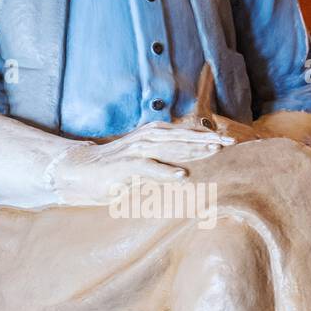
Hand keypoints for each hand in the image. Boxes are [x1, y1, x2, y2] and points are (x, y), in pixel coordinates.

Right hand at [49, 121, 234, 206]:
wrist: (78, 170)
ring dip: (192, 149)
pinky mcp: (124, 166)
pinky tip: (182, 176)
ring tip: (215, 151)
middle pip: (183, 137)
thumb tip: (188, 167)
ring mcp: (135, 150)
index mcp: (152, 135)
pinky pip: (148, 168)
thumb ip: (163, 160)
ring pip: (169, 148)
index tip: (230, 140)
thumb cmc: (113, 169)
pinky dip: (165, 171)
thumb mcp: (142, 162)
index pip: (185, 134)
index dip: (208, 136)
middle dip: (208, 139)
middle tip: (232, 142)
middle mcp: (146, 138)